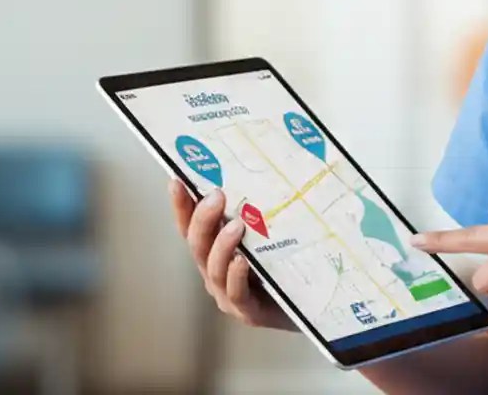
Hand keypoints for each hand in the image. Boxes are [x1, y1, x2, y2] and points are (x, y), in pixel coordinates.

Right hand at [169, 179, 294, 330]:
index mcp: (215, 252)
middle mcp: (215, 272)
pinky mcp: (248, 312)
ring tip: (235, 226)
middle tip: (216, 196)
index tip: (176, 181)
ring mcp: (228, 294)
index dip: (181, 207)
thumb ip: (257, 215)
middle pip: (198, 245)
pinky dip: (236, 276)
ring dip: (222, 245)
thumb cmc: (285, 268)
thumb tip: (259, 174)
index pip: (191, 227)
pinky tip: (241, 261)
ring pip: (215, 269)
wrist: (310, 307)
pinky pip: (237, 293)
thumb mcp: (269, 236)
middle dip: (203, 220)